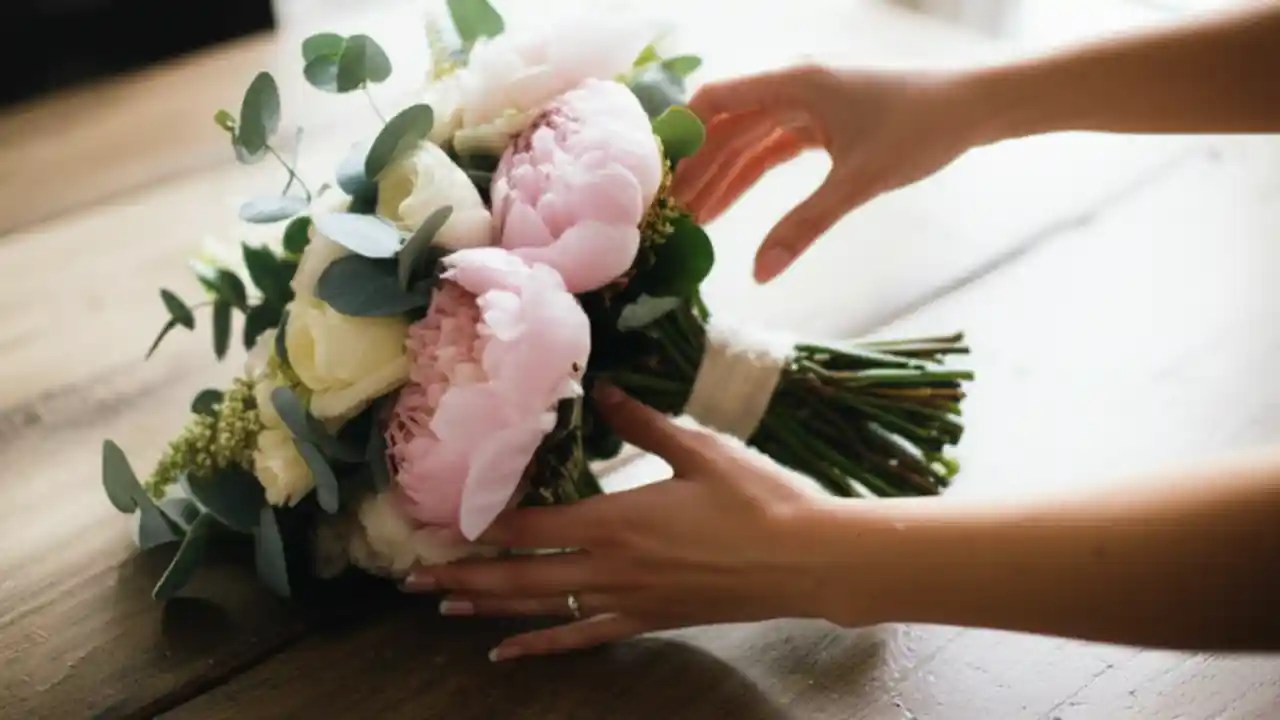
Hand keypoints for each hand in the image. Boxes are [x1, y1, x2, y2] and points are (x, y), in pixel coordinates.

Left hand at [403, 385, 843, 660]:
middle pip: (519, 574)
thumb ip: (642, 421)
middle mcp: (609, 566)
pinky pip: (581, 638)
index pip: (529, 523)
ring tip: (442, 606)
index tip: (436, 522)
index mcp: (616, 519)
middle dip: (461, 575)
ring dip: (487, 608)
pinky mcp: (648, 620)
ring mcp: (627, 600)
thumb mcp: (699, 448)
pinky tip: (506, 654)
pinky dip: (539, 647)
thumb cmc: (757, 498)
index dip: (479, 524)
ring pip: (540, 609)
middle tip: (411, 577)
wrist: (807, 559)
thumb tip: (601, 388)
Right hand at [672, 65, 982, 281]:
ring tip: (689, 220)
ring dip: (720, 178)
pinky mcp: (821, 122)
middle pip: (725, 127)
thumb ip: (804, 226)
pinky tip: (725, 208)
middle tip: (666, 215)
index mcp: (793, 82)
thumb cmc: (920, 129)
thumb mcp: (857, 182)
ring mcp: (806, 104)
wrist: (974, 106)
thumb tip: (759, 273)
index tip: (654, 175)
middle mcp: (792, 86)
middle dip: (696, 169)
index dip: (681, 134)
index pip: (715, 100)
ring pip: (747, 141)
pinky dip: (749, 177)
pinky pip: (771, 149)